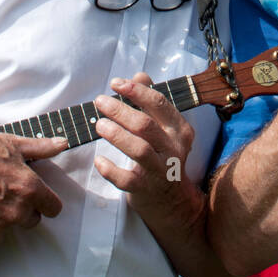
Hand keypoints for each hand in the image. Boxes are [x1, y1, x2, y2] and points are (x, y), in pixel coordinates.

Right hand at [0, 126, 66, 242]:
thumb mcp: (11, 143)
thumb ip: (41, 148)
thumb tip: (62, 144)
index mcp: (29, 188)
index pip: (54, 208)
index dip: (47, 199)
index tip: (38, 193)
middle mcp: (16, 210)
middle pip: (35, 219)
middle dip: (27, 206)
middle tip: (9, 188)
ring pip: (14, 226)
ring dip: (8, 215)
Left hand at [93, 73, 199, 227]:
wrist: (172, 200)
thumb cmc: (162, 156)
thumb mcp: (163, 128)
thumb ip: (151, 102)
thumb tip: (140, 76)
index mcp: (179, 129)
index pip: (159, 103)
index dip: (136, 90)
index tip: (115, 83)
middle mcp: (173, 148)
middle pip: (145, 125)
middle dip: (120, 110)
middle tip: (100, 102)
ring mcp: (161, 170)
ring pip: (139, 150)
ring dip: (116, 135)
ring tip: (99, 125)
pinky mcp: (147, 188)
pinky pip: (127, 179)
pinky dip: (110, 170)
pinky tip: (99, 161)